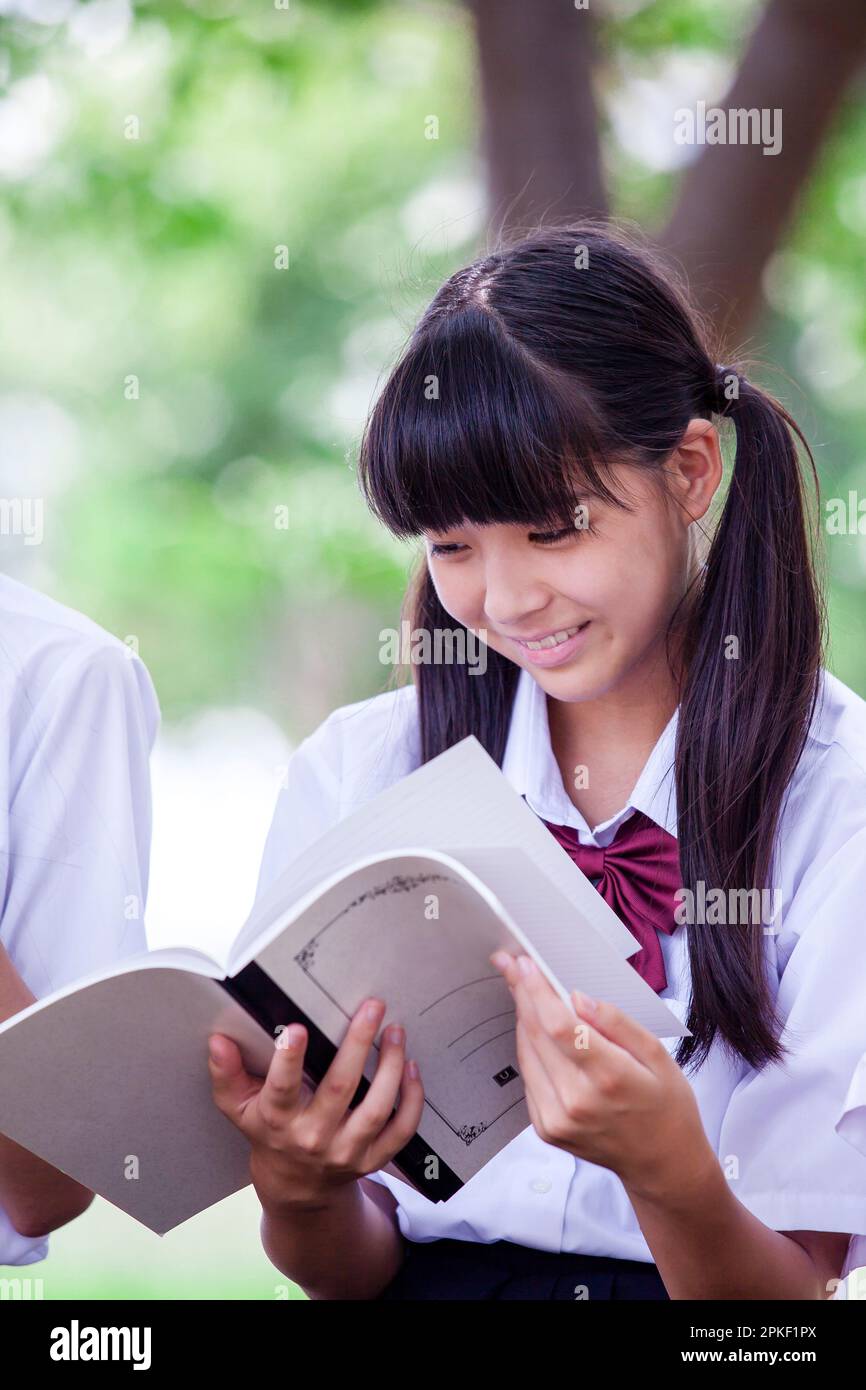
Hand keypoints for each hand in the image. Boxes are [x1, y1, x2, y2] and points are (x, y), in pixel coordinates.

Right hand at [208, 998, 424, 1212]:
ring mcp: (346, 1151)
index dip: (289, 1060)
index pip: (281, 1090)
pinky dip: (411, 1100)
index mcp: (277, 1121)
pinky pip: (401, 1130)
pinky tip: (411, 1067)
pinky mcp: (373, 1159)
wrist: (296, 1189)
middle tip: (372, 1007)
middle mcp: (313, 1137)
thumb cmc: (267, 1133)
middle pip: (339, 1089)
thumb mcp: (239, 1108)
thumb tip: (218, 1041)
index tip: (297, 1028)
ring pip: (376, 1109)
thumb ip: (227, 1074)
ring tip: (395, 1031)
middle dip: (356, 1044)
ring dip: (389, 1067)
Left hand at [489, 950, 714, 1201]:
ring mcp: (557, 1119)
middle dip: (522, 994)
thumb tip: (579, 997)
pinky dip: (530, 1048)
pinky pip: (529, 1076)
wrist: (662, 1164)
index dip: (537, 991)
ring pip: (527, 1053)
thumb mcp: (658, 1056)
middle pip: (536, 1035)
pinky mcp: (546, 1129)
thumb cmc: (666, 1106)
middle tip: (513, 965)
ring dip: (523, 1018)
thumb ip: (618, 1023)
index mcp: (609, 1078)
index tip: (526, 964)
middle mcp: (577, 1101)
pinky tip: (538, 1030)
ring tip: (525, 990)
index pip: (560, 1026)